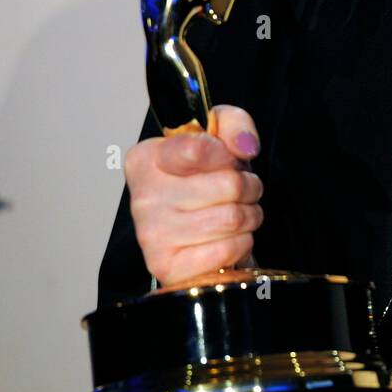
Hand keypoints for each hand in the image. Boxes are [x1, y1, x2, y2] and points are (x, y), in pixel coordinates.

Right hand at [124, 103, 263, 285]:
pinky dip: (240, 244)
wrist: (199, 233)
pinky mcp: (168, 267)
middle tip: (240, 190)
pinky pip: (227, 250)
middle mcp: (143, 196)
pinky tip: (227, 238)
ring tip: (237, 212)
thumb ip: (234, 124)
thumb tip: (244, 146)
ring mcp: (152, 235)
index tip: (227, 160)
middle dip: (249, 186)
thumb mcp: (220, 137)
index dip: (228, 155)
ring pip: (232, 218)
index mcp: (146, 158)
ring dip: (249, 215)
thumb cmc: (208, 182)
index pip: (199, 148)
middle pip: (228, 185)